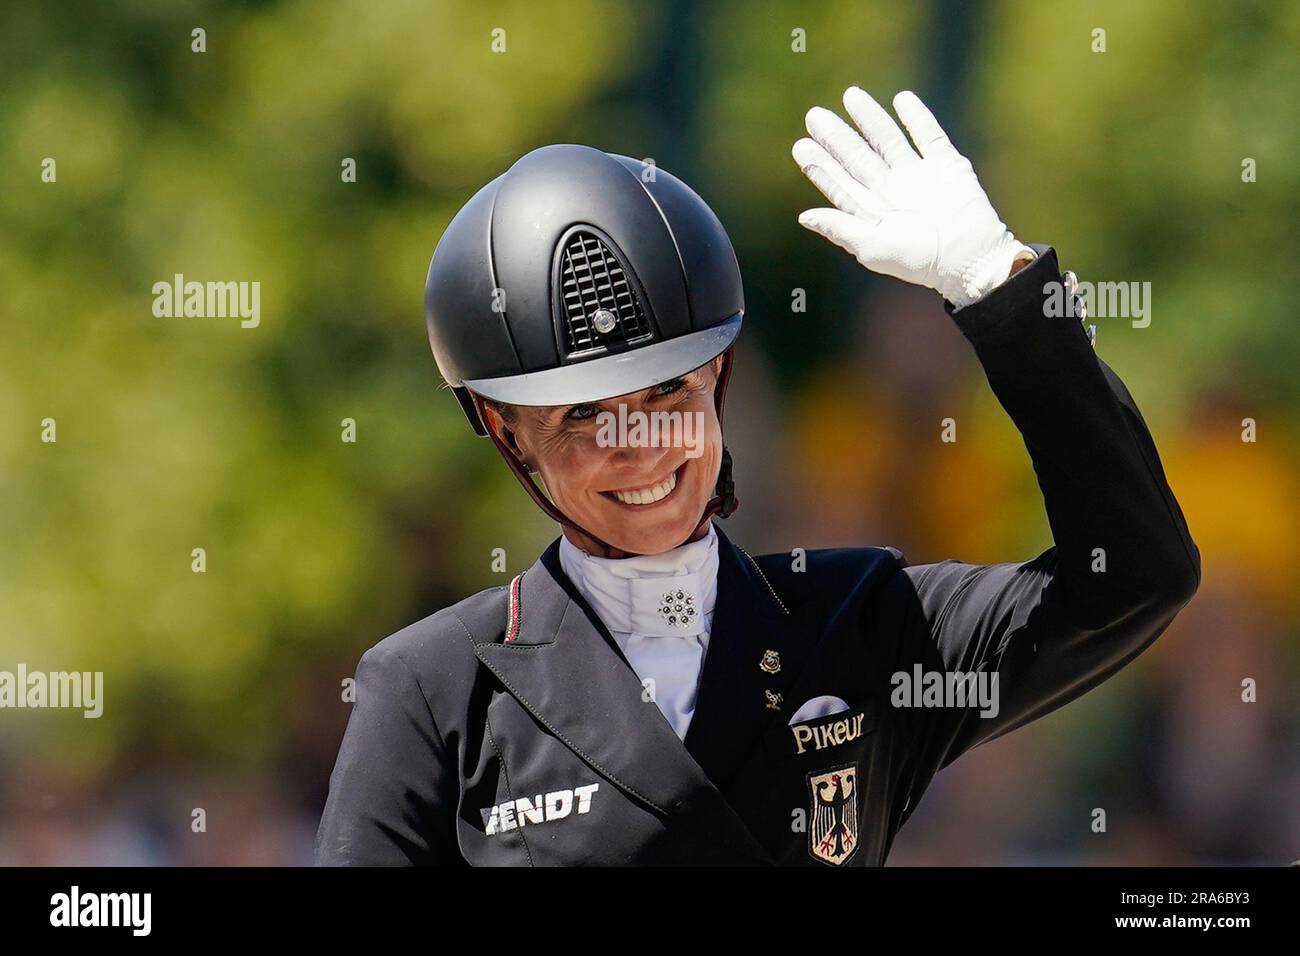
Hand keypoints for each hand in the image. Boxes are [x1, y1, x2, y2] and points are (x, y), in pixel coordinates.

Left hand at [793, 87, 1032, 307]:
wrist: (968, 257)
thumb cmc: (917, 260)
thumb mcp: (872, 248)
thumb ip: (839, 229)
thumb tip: (804, 217)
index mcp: (872, 211)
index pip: (840, 183)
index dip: (821, 166)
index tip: (801, 146)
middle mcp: (891, 191)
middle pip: (858, 157)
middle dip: (837, 136)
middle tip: (814, 115)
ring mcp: (918, 176)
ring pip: (888, 139)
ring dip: (870, 118)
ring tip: (851, 96)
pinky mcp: (946, 165)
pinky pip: (929, 135)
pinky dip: (916, 118)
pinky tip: (902, 100)